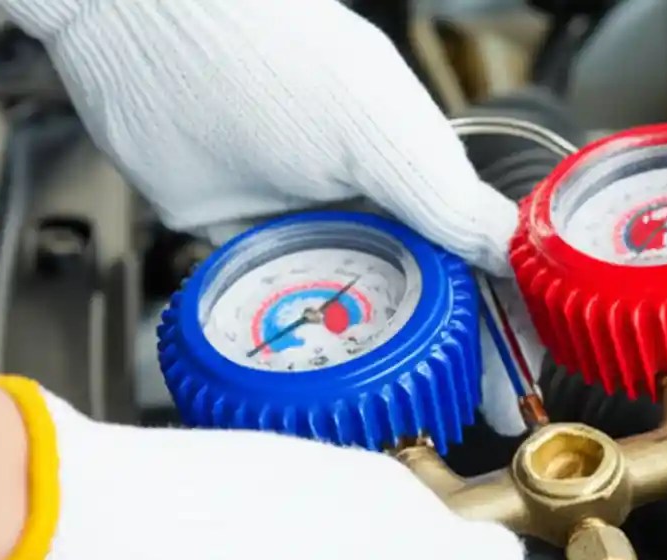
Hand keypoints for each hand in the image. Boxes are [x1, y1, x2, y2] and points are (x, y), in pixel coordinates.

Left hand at [0, 0, 548, 435]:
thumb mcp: (375, 131)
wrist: (147, 38)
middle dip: (452, 357)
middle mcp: (366, 200)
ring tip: (400, 411)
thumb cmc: (268, 58)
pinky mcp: (243, 238)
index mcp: (416, 170)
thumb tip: (512, 249)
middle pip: (425, 298)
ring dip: (379, 358)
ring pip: (356, 309)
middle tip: (471, 414)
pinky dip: (298, 341)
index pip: (479, 260)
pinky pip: (279, 304)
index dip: (504, 320)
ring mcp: (305, 222)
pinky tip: (316, 376)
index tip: (520, 375)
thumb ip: (442, 197)